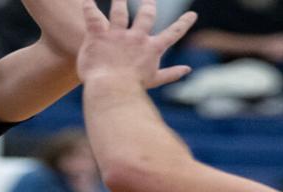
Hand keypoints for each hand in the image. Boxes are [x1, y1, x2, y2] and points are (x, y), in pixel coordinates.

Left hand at [78, 0, 197, 88]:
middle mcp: (137, 38)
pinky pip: (93, 15)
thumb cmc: (133, 90)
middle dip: (149, 5)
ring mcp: (117, 35)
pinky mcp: (99, 36)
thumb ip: (171, 73)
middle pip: (146, 15)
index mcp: (152, 49)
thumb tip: (187, 69)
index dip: (184, 23)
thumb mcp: (154, 81)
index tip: (193, 15)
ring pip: (119, 11)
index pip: (173, 34)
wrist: (111, 91)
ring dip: (120, 0)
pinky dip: (89, 5)